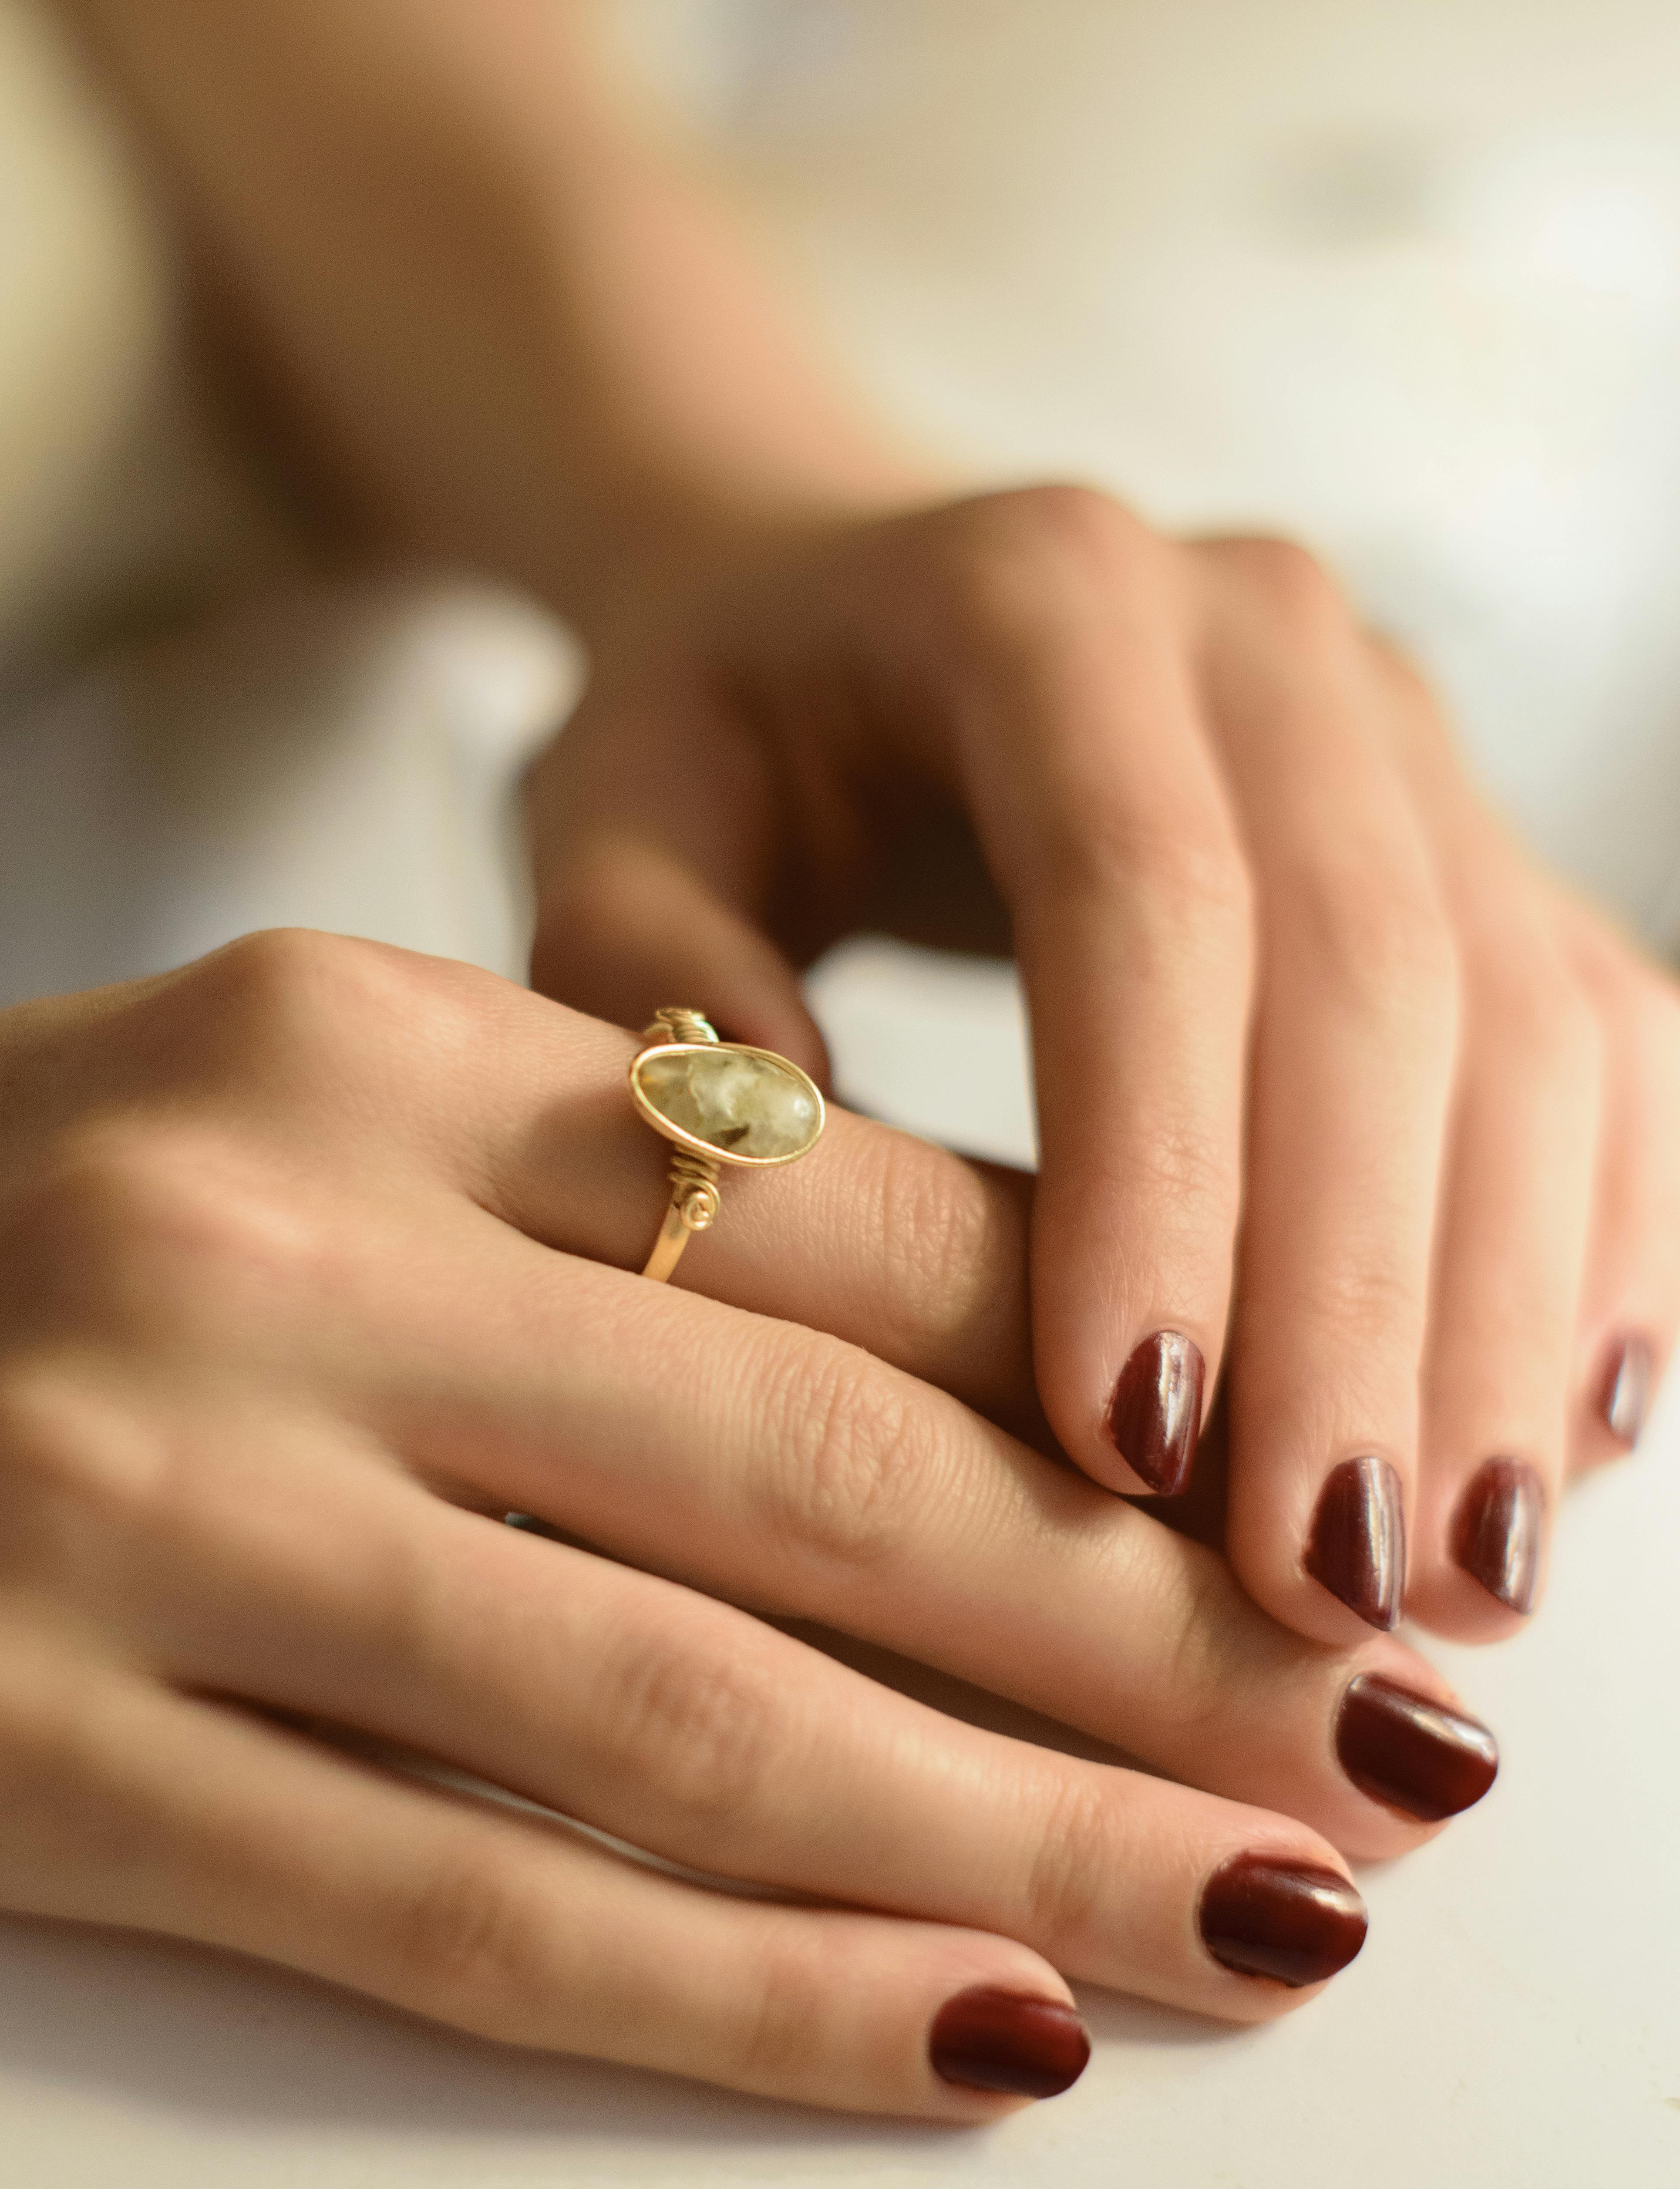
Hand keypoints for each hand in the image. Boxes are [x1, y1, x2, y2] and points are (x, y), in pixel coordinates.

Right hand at [0, 934, 1496, 2114]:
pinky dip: (746, 1989)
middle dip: (1145, 1647)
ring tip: (1260, 1921)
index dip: (1130, 1412)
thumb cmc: (60, 1219)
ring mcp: (141, 1504)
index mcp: (371, 1052)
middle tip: (1390, 1757)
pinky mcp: (31, 1742)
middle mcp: (270, 1250)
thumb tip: (1015, 1366)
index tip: (1323, 1536)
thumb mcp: (334, 1124)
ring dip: (1012, 1842)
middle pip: (823, 1485)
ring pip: (687, 1717)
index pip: (850, 1243)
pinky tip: (967, 2033)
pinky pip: (465, 1899)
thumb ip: (626, 1215)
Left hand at [527, 487, 1679, 1645]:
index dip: (1162, 1178)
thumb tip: (781, 1174)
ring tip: (1456, 1583)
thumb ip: (644, 968)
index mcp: (1043, 599)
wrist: (857, 611)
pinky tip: (1562, 1448)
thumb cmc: (719, 745)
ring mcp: (1407, 733)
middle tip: (1320, 1589)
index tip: (1130, 1449)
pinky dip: (1604, 1248)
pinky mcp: (1485, 841)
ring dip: (1505, 1320)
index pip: (1144, 900)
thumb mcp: (608, 811)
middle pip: (1374, 978)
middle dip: (1359, 1306)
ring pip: (1527, 1030)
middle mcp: (1269, 636)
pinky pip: (1604, 1046)